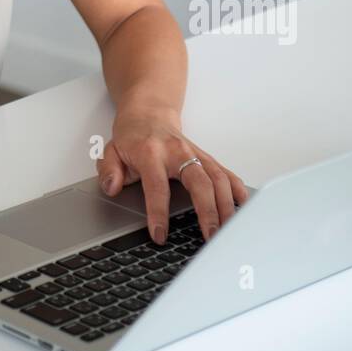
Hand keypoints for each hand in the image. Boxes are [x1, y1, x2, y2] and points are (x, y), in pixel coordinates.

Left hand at [97, 102, 249, 244]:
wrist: (148, 113)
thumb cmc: (131, 136)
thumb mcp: (111, 151)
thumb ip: (108, 170)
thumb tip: (112, 187)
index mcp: (150, 152)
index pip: (156, 186)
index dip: (158, 212)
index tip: (160, 235)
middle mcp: (177, 152)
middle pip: (199, 181)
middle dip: (206, 211)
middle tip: (209, 237)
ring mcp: (195, 154)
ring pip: (217, 178)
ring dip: (226, 205)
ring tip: (228, 230)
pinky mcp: (206, 157)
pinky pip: (226, 173)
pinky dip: (237, 189)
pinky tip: (243, 206)